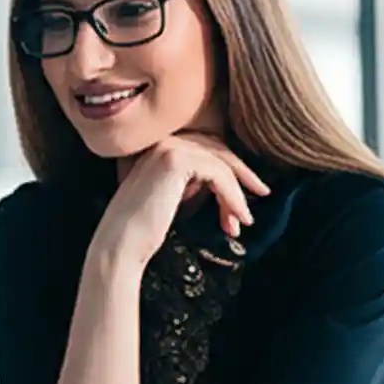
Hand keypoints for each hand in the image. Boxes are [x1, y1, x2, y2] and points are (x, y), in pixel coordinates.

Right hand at [89, 132, 270, 269]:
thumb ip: (192, 183)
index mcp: (158, 146)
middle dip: (241, 174)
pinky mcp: (176, 161)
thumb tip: (228, 184)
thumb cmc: (142, 229)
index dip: (229, 167)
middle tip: (262, 194)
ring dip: (237, 193)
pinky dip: (232, 196)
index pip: (205, 147)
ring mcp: (168, 147)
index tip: (247, 191)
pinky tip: (236, 217)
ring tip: (243, 221)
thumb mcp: (172, 198)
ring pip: (220, 163)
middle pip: (216, 150)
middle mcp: (162, 141)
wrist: (121, 242)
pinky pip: (218, 174)